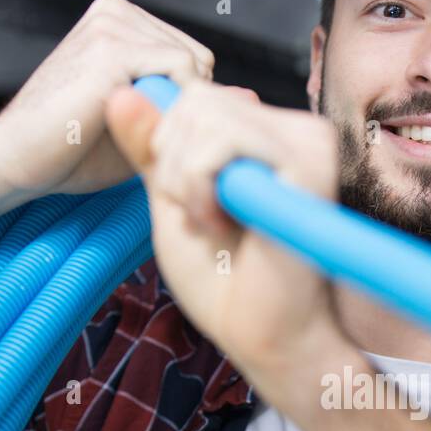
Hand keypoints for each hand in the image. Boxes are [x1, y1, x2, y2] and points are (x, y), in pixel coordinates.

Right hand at [0, 0, 213, 210]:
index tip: (158, 133)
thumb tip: (252, 98)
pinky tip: (138, 130)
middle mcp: (116, 12)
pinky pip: (181, 73)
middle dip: (184, 106)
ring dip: (176, 112)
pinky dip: (173, 108)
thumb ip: (192, 107)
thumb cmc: (72, 150)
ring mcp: (113, 25)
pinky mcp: (112, 49)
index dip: (185, 103)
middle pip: (200, 59)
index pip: (193, 56)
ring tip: (136, 136)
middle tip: (148, 139)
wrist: (18, 162)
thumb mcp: (146, 124)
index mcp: (120, 21)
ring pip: (194, 67)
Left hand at [105, 80, 355, 416]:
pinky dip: (201, 185)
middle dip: (173, 161)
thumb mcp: (173, 203)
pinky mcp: (309, 164)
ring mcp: (309, 143)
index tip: (188, 203)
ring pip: (206, 113)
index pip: (199, 97)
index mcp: (271, 138)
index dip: (169, 146)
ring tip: (212, 223)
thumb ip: (151, 149)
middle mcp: (298, 132)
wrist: (265, 338)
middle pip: (198, 98)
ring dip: (186, 178)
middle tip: (198, 217)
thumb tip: (121, 93)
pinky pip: (223, 140)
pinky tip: (222, 224)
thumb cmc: (227, 285)